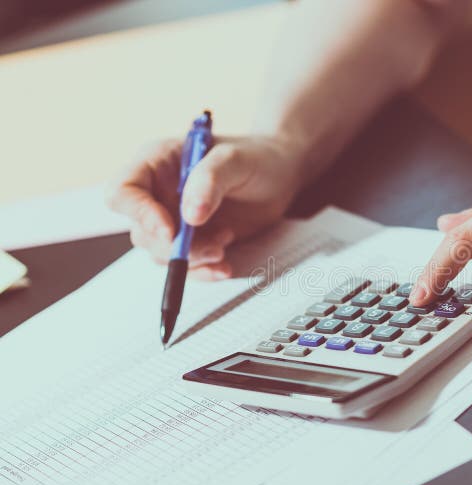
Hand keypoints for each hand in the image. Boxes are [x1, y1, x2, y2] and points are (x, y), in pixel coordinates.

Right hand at [107, 135, 304, 279]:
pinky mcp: (194, 242)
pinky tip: (226, 266)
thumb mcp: (236, 159)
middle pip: (141, 232)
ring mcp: (174, 220)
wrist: (281, 174)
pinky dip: (204, 271)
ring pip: (162, 253)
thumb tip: (189, 217)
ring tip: (227, 238)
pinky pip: (186, 267)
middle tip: (216, 242)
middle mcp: (159, 193)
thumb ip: (211, 180)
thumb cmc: (257, 157)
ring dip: (195, 257)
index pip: (123, 192)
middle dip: (176, 246)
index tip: (171, 231)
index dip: (139, 214)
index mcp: (156, 163)